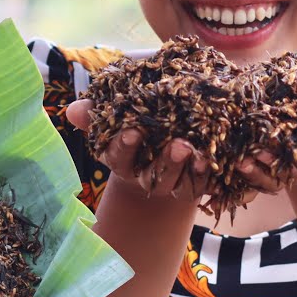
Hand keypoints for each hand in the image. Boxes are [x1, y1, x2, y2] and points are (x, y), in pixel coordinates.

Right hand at [67, 99, 209, 199]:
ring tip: (203, 153)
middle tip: (179, 144)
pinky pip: (205, 187)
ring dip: (193, 170)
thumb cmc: (132, 126)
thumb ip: (95, 113)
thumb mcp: (114, 118)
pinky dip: (215, 176)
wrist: (158, 151)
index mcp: (123, 161)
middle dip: (168, 162)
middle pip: (156, 175)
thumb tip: (71, 110)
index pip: (119, 157)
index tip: (133, 131)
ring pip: (182, 185)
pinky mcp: (195, 187)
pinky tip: (225, 162)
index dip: (125, 146)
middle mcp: (147, 177)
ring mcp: (172, 185)